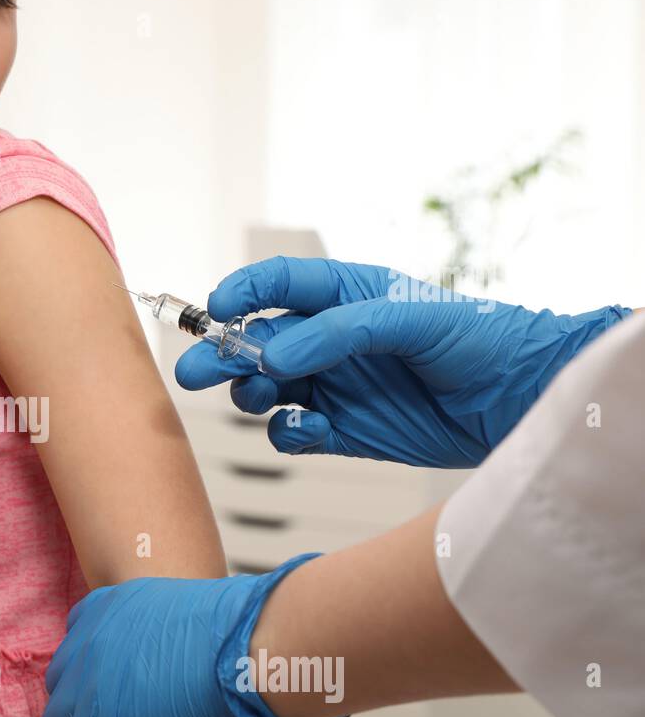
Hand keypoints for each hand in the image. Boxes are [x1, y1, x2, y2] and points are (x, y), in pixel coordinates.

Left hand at [43, 556, 343, 716]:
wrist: (247, 653)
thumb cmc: (238, 631)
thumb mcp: (180, 610)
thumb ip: (156, 630)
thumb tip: (171, 655)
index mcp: (105, 608)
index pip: (77, 643)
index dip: (93, 671)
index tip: (112, 688)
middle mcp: (86, 645)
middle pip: (62, 684)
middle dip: (81, 704)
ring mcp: (86, 691)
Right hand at [175, 257, 630, 466]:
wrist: (521, 402)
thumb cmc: (480, 339)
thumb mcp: (409, 319)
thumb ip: (338, 332)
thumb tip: (273, 354)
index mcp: (343, 295)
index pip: (276, 283)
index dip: (240, 292)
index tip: (215, 310)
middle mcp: (328, 339)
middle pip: (254, 341)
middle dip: (219, 353)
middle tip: (195, 372)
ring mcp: (332, 386)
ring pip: (262, 388)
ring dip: (249, 393)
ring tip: (260, 397)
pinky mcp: (340, 431)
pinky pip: (291, 432)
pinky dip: (287, 432)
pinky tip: (309, 427)